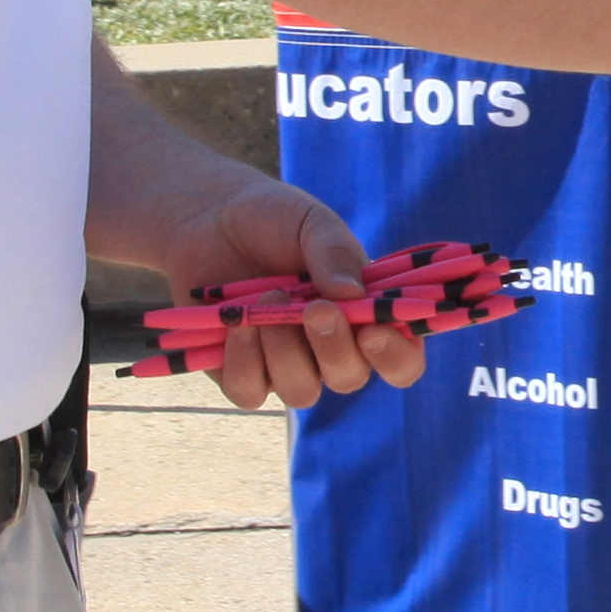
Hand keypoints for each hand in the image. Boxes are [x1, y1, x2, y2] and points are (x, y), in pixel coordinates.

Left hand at [144, 176, 425, 412]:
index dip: (396, 357)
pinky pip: (250, 392)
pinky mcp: (242, 373)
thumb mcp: (310, 223)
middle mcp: (331, 349)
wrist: (208, 219)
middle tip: (316, 308)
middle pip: (350, 378)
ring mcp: (286, 365)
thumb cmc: (273, 220)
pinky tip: (238, 324)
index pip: (401, 360)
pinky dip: (244, 361)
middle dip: (334, 349)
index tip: (373, 331)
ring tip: (268, 299)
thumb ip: (334, 252)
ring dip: (285, 350)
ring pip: (300, 391)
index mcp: (365, 316)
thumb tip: (352, 295)